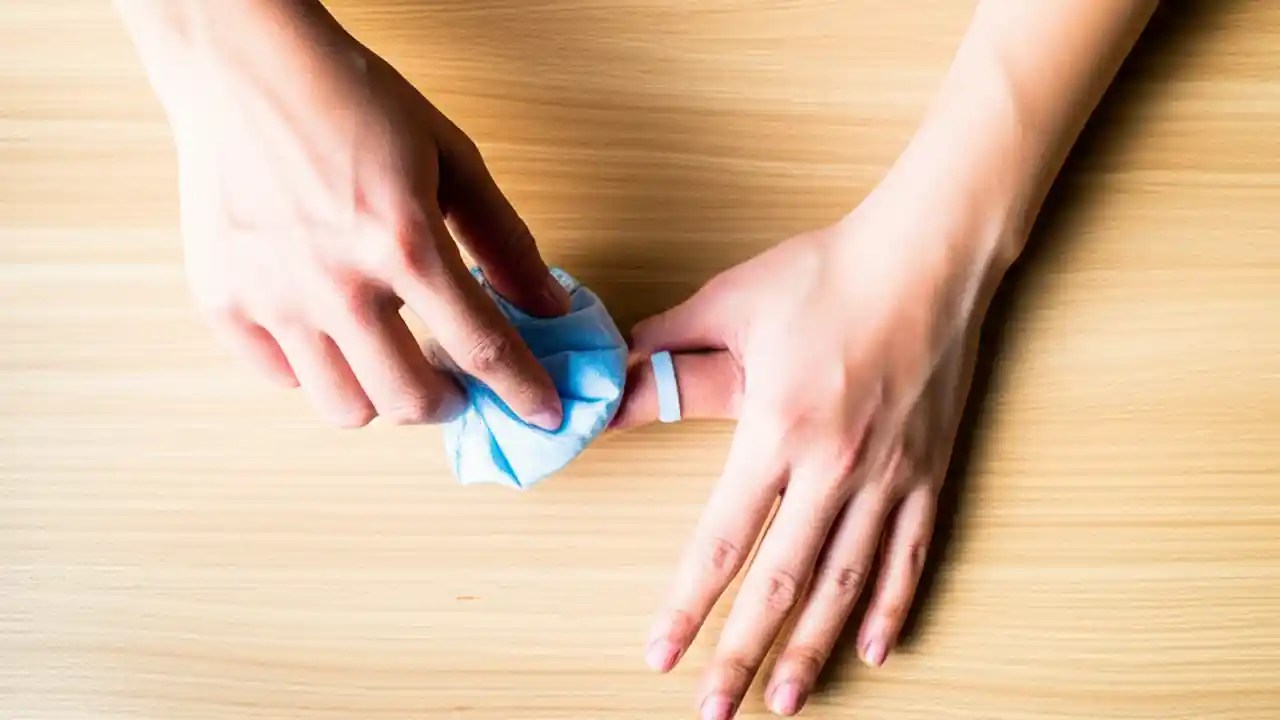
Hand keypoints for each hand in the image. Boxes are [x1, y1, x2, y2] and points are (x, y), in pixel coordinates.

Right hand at [132, 2, 567, 427]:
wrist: (243, 66)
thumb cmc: (351, 102)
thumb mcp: (451, 158)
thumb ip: (504, 239)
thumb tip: (549, 303)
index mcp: (403, 242)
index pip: (482, 347)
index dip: (522, 390)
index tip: (543, 414)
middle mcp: (336, 284)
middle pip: (410, 400)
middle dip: (449, 404)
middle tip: (456, 385)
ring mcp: (272, 298)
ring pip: (344, 408)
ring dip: (383, 397)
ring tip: (392, 360)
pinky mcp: (222, 301)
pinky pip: (281, 378)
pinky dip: (316, 370)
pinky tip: (330, 332)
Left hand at [616, 176, 1014, 716]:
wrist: (927, 256)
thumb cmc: (827, 274)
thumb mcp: (732, 303)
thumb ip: (666, 350)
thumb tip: (607, 377)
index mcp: (776, 430)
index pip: (721, 541)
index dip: (687, 606)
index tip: (662, 654)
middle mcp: (833, 467)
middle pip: (780, 583)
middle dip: (741, 654)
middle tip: (715, 711)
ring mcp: (888, 476)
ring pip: (846, 585)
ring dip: (813, 650)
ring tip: (786, 702)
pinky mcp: (929, 472)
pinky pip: (912, 554)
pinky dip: (894, 607)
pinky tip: (878, 649)